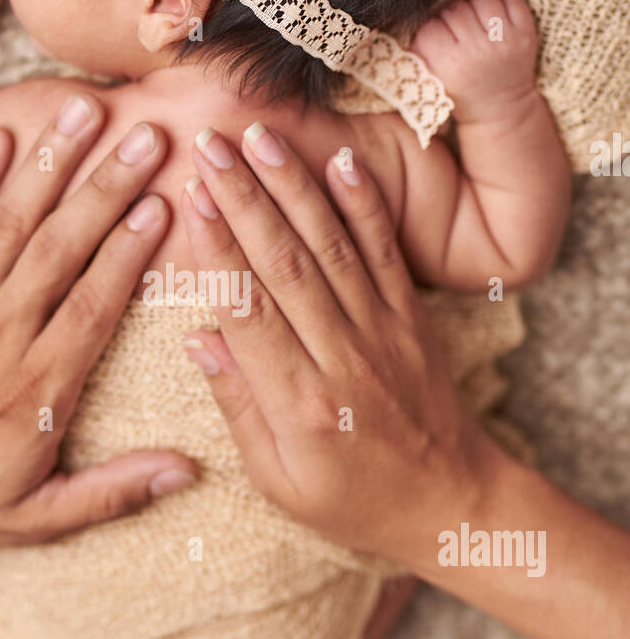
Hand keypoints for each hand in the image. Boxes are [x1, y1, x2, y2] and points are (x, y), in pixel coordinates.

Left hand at [0, 99, 195, 553]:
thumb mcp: (33, 518)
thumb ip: (111, 491)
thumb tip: (187, 472)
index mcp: (36, 386)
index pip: (94, 305)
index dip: (130, 252)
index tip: (164, 206)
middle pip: (61, 247)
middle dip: (106, 187)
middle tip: (146, 135)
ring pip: (9, 221)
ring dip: (50, 163)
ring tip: (84, 110)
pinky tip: (0, 136)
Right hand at [180, 124, 629, 638]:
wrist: (451, 502)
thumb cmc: (352, 500)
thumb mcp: (277, 480)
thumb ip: (238, 405)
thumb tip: (198, 336)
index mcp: (299, 403)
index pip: (247, 310)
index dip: (216, 249)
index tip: (188, 196)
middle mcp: (341, 358)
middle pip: (285, 265)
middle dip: (244, 198)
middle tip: (211, 143)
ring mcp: (382, 333)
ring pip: (331, 247)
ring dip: (295, 186)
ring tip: (262, 136)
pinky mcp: (412, 318)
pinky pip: (384, 253)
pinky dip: (365, 204)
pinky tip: (343, 159)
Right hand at [410, 0, 538, 121]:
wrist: (500, 110)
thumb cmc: (462, 93)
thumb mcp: (432, 81)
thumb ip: (420, 53)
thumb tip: (414, 18)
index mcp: (450, 64)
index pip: (430, 26)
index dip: (432, 31)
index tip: (439, 42)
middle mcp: (477, 51)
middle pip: (455, 9)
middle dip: (453, 18)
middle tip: (458, 35)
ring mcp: (504, 41)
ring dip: (477, 9)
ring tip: (477, 26)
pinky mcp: (525, 35)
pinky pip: (512, 1)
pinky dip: (505, 7)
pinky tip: (497, 24)